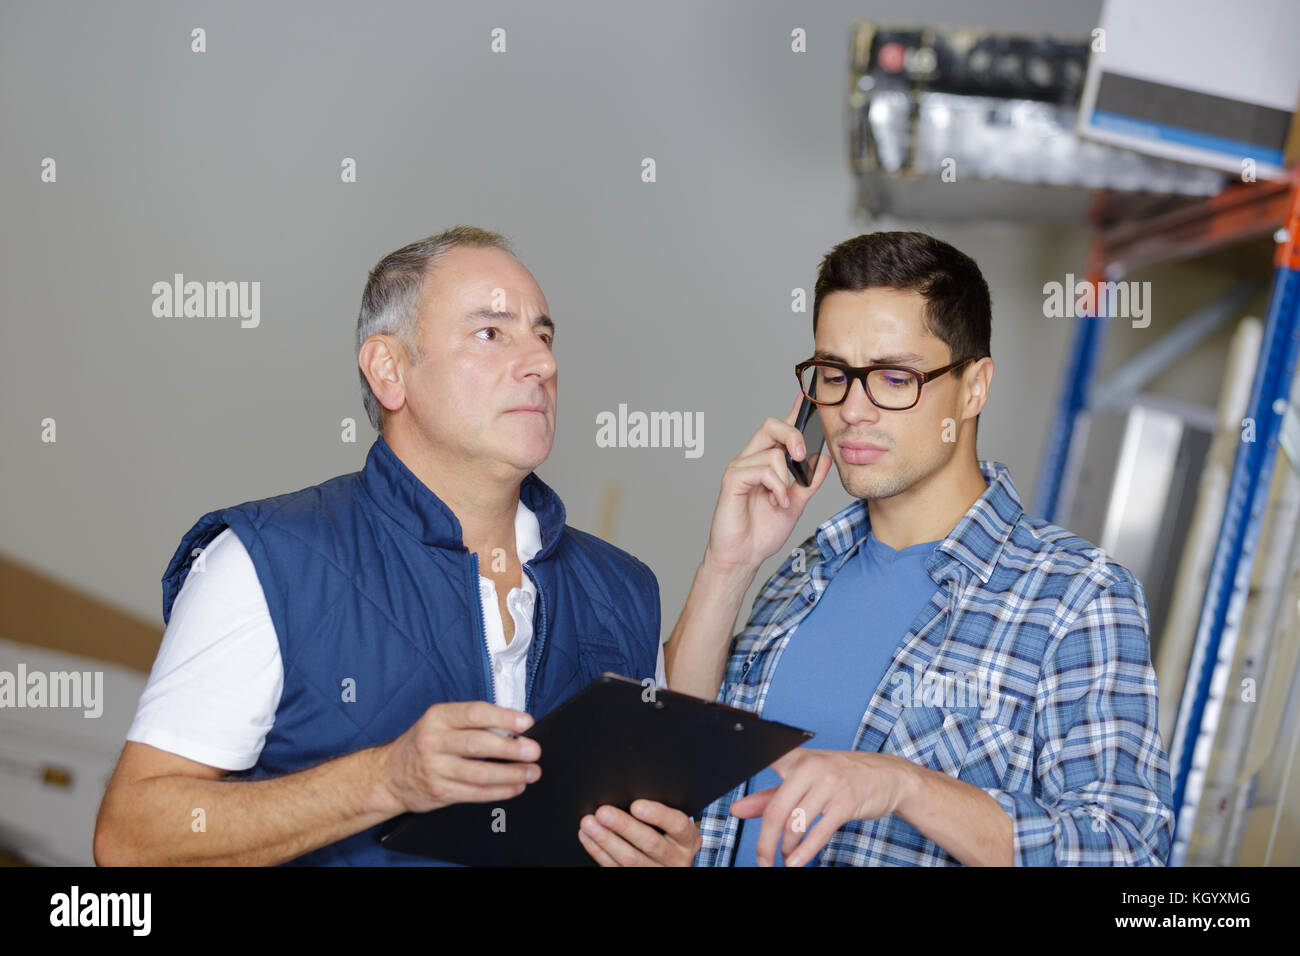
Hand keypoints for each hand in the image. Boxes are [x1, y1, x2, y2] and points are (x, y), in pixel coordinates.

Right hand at [380, 700, 540, 813]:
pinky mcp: (439, 792)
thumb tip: (513, 727)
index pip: (475, 713)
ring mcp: (435, 769)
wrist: (388, 776)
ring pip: (479, 773)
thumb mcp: (440, 723)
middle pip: (478, 744)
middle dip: (511, 748)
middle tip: (534, 750)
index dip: (503, 717)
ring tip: (531, 772)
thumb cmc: (422, 744)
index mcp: (437, 717)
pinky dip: (499, 791)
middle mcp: (433, 742)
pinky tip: (515, 787)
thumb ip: (471, 723)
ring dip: (511, 774)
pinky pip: (475, 793)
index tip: (526, 722)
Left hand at [577, 800, 701, 865]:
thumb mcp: (672, 825)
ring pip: (630, 860)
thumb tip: (626, 794)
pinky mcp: (638, 878)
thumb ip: (658, 813)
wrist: (669, 863)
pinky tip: (588, 837)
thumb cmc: (669, 834)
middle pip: (650, 843)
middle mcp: (677, 859)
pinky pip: (615, 868)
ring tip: (589, 824)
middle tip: (603, 812)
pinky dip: (598, 851)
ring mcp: (658, 872)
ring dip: (605, 840)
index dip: (657, 815)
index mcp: (688, 840)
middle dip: (624, 827)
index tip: (636, 805)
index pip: (677, 825)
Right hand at [703, 393, 832, 577]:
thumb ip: (810, 480)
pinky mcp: (732, 479)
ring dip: (784, 479)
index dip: (795, 410)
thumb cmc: (763, 530)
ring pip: (771, 452)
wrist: (744, 555)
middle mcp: (752, 458)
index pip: (781, 429)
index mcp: (767, 461)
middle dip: (793, 435)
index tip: (808, 393)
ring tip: (781, 500)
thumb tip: (826, 458)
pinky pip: (761, 469)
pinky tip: (775, 502)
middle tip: (803, 456)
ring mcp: (740, 467)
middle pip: (772, 426)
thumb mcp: (796, 502)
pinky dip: (775, 487)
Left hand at [728, 749, 909, 866]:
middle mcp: (810, 767)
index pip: (763, 760)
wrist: (888, 775)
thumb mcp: (804, 781)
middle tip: (761, 860)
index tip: (730, 800)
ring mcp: (829, 784)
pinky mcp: (846, 802)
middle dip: (765, 842)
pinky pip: (818, 832)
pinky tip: (796, 861)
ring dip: (786, 848)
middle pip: (776, 809)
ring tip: (784, 858)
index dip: (745, 766)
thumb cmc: (841, 776)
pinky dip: (804, 852)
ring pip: (795, 824)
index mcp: (796, 757)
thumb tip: (736, 810)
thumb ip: (770, 796)